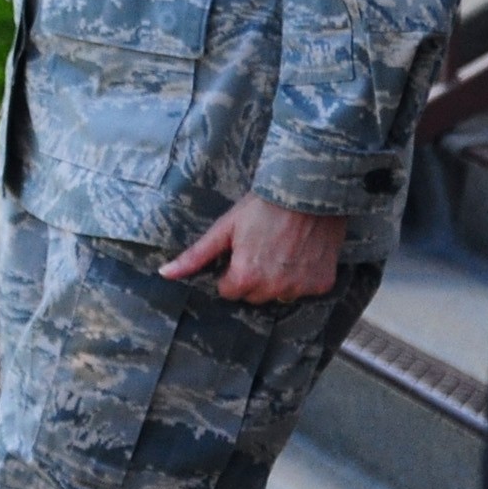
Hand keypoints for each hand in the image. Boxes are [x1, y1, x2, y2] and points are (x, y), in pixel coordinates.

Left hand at [159, 195, 347, 302]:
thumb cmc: (262, 207)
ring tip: (282, 250)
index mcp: (246, 278)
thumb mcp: (224, 229)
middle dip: (252, 278)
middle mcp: (274, 289)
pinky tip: (301, 253)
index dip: (230, 273)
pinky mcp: (323, 284)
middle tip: (260, 249)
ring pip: (280, 295)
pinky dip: (302, 276)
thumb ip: (196, 256)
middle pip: (254, 296)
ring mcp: (301, 288)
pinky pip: (305, 289)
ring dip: (278, 280)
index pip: (229, 291)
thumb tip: (164, 274)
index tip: (239, 253)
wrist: (307, 192)